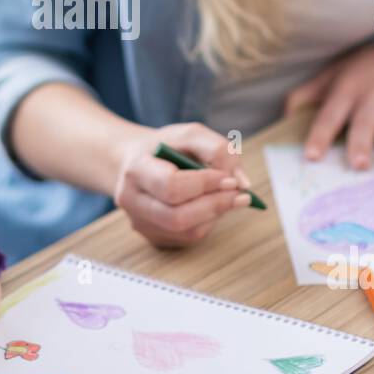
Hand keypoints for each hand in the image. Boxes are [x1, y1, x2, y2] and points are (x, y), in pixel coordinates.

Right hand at [112, 122, 251, 247]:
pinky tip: (210, 206)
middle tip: (242, 195)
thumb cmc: (165, 147)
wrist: (133, 161)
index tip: (231, 180)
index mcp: (136, 169)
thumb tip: (242, 183)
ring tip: (227, 197)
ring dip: (214, 215)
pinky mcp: (152, 236)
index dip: (205, 185)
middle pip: (177, 217)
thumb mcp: (190, 135)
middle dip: (215, 206)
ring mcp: (140, 222)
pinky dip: (207, 223)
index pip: (171, 186)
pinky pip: (187, 238)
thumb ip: (219, 151)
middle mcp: (131, 200)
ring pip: (186, 232)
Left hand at [283, 16, 373, 169]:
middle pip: (363, 123)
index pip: (330, 116)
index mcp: (347, 92)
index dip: (320, 136)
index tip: (311, 156)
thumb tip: (284, 113)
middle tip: (356, 165)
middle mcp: (372, 97)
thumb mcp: (336, 73)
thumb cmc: (370, 67)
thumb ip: (308, 93)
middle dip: (359, 143)